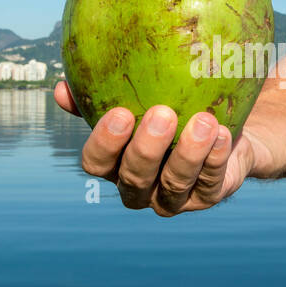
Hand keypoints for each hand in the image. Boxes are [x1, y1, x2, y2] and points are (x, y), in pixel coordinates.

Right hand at [54, 81, 256, 215]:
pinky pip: (211, 181)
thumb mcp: (136, 99)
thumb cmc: (171, 109)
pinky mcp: (209, 196)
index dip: (104, 143)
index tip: (119, 112)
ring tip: (203, 119)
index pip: (97, 163)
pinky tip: (222, 133)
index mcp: (115, 165)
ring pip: (175, 184)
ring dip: (188, 152)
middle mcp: (141, 188)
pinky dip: (216, 157)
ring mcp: (175, 197)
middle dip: (147, 148)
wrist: (225, 128)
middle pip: (135, 178)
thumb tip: (60, 89)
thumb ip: (97, 95)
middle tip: (162, 113)